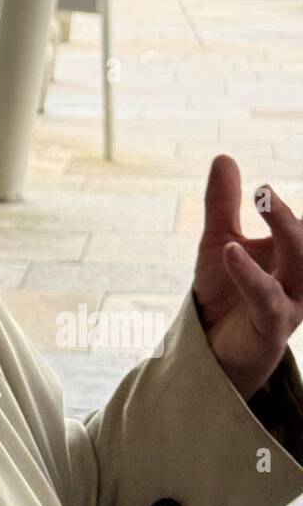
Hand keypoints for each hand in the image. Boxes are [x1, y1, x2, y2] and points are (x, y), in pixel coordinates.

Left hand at [193, 155, 302, 399]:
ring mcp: (291, 301)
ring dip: (288, 232)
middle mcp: (299, 275)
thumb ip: (223, 203)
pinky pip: (267, 297)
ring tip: (264, 201)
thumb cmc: (225, 293)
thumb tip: (225, 157)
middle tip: (264, 190)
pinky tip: (230, 250)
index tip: (269, 186)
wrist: (211, 348)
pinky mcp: (272, 326)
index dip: (289, 209)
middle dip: (291, 216)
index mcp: (292, 251)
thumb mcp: (219, 240)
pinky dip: (250, 273)